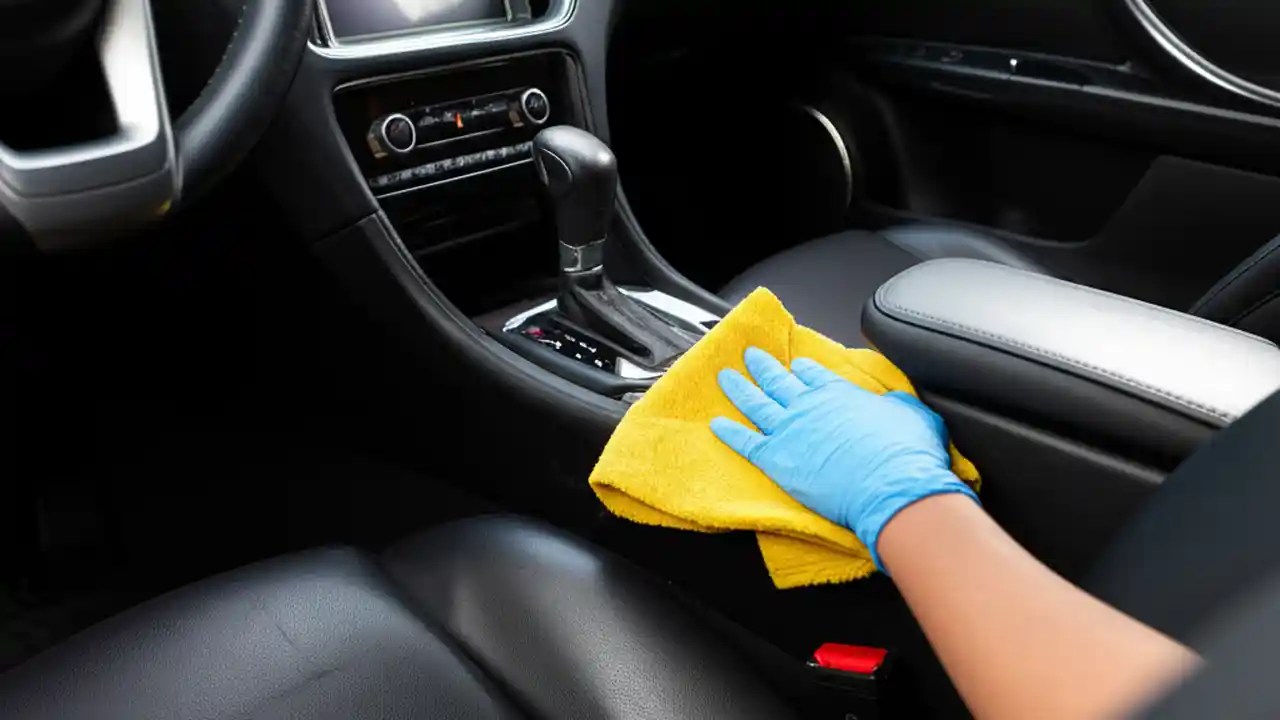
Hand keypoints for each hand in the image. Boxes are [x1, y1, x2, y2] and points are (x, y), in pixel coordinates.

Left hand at [711, 347, 977, 570]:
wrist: (891, 487)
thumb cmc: (907, 453)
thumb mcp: (912, 414)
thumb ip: (897, 404)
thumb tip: (894, 402)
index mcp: (839, 392)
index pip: (814, 374)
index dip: (802, 367)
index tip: (794, 363)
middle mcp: (809, 406)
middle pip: (778, 380)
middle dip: (762, 366)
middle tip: (750, 355)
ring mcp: (789, 430)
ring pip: (755, 403)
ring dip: (739, 389)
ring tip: (725, 377)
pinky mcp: (776, 459)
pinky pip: (745, 442)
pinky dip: (729, 432)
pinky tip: (716, 424)